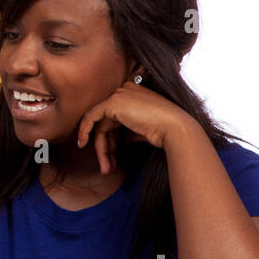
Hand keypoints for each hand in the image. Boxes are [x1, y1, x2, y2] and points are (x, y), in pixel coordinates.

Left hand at [76, 79, 193, 174]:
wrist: (175, 129)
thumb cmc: (165, 132)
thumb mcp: (144, 131)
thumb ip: (131, 131)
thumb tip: (122, 140)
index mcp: (136, 94)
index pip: (117, 117)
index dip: (113, 138)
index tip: (112, 156)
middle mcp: (126, 90)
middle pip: (107, 121)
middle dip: (106, 146)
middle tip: (108, 167)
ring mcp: (119, 95)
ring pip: (100, 124)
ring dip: (102, 148)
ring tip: (106, 168)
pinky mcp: (112, 103)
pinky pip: (91, 117)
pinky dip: (85, 131)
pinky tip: (82, 144)